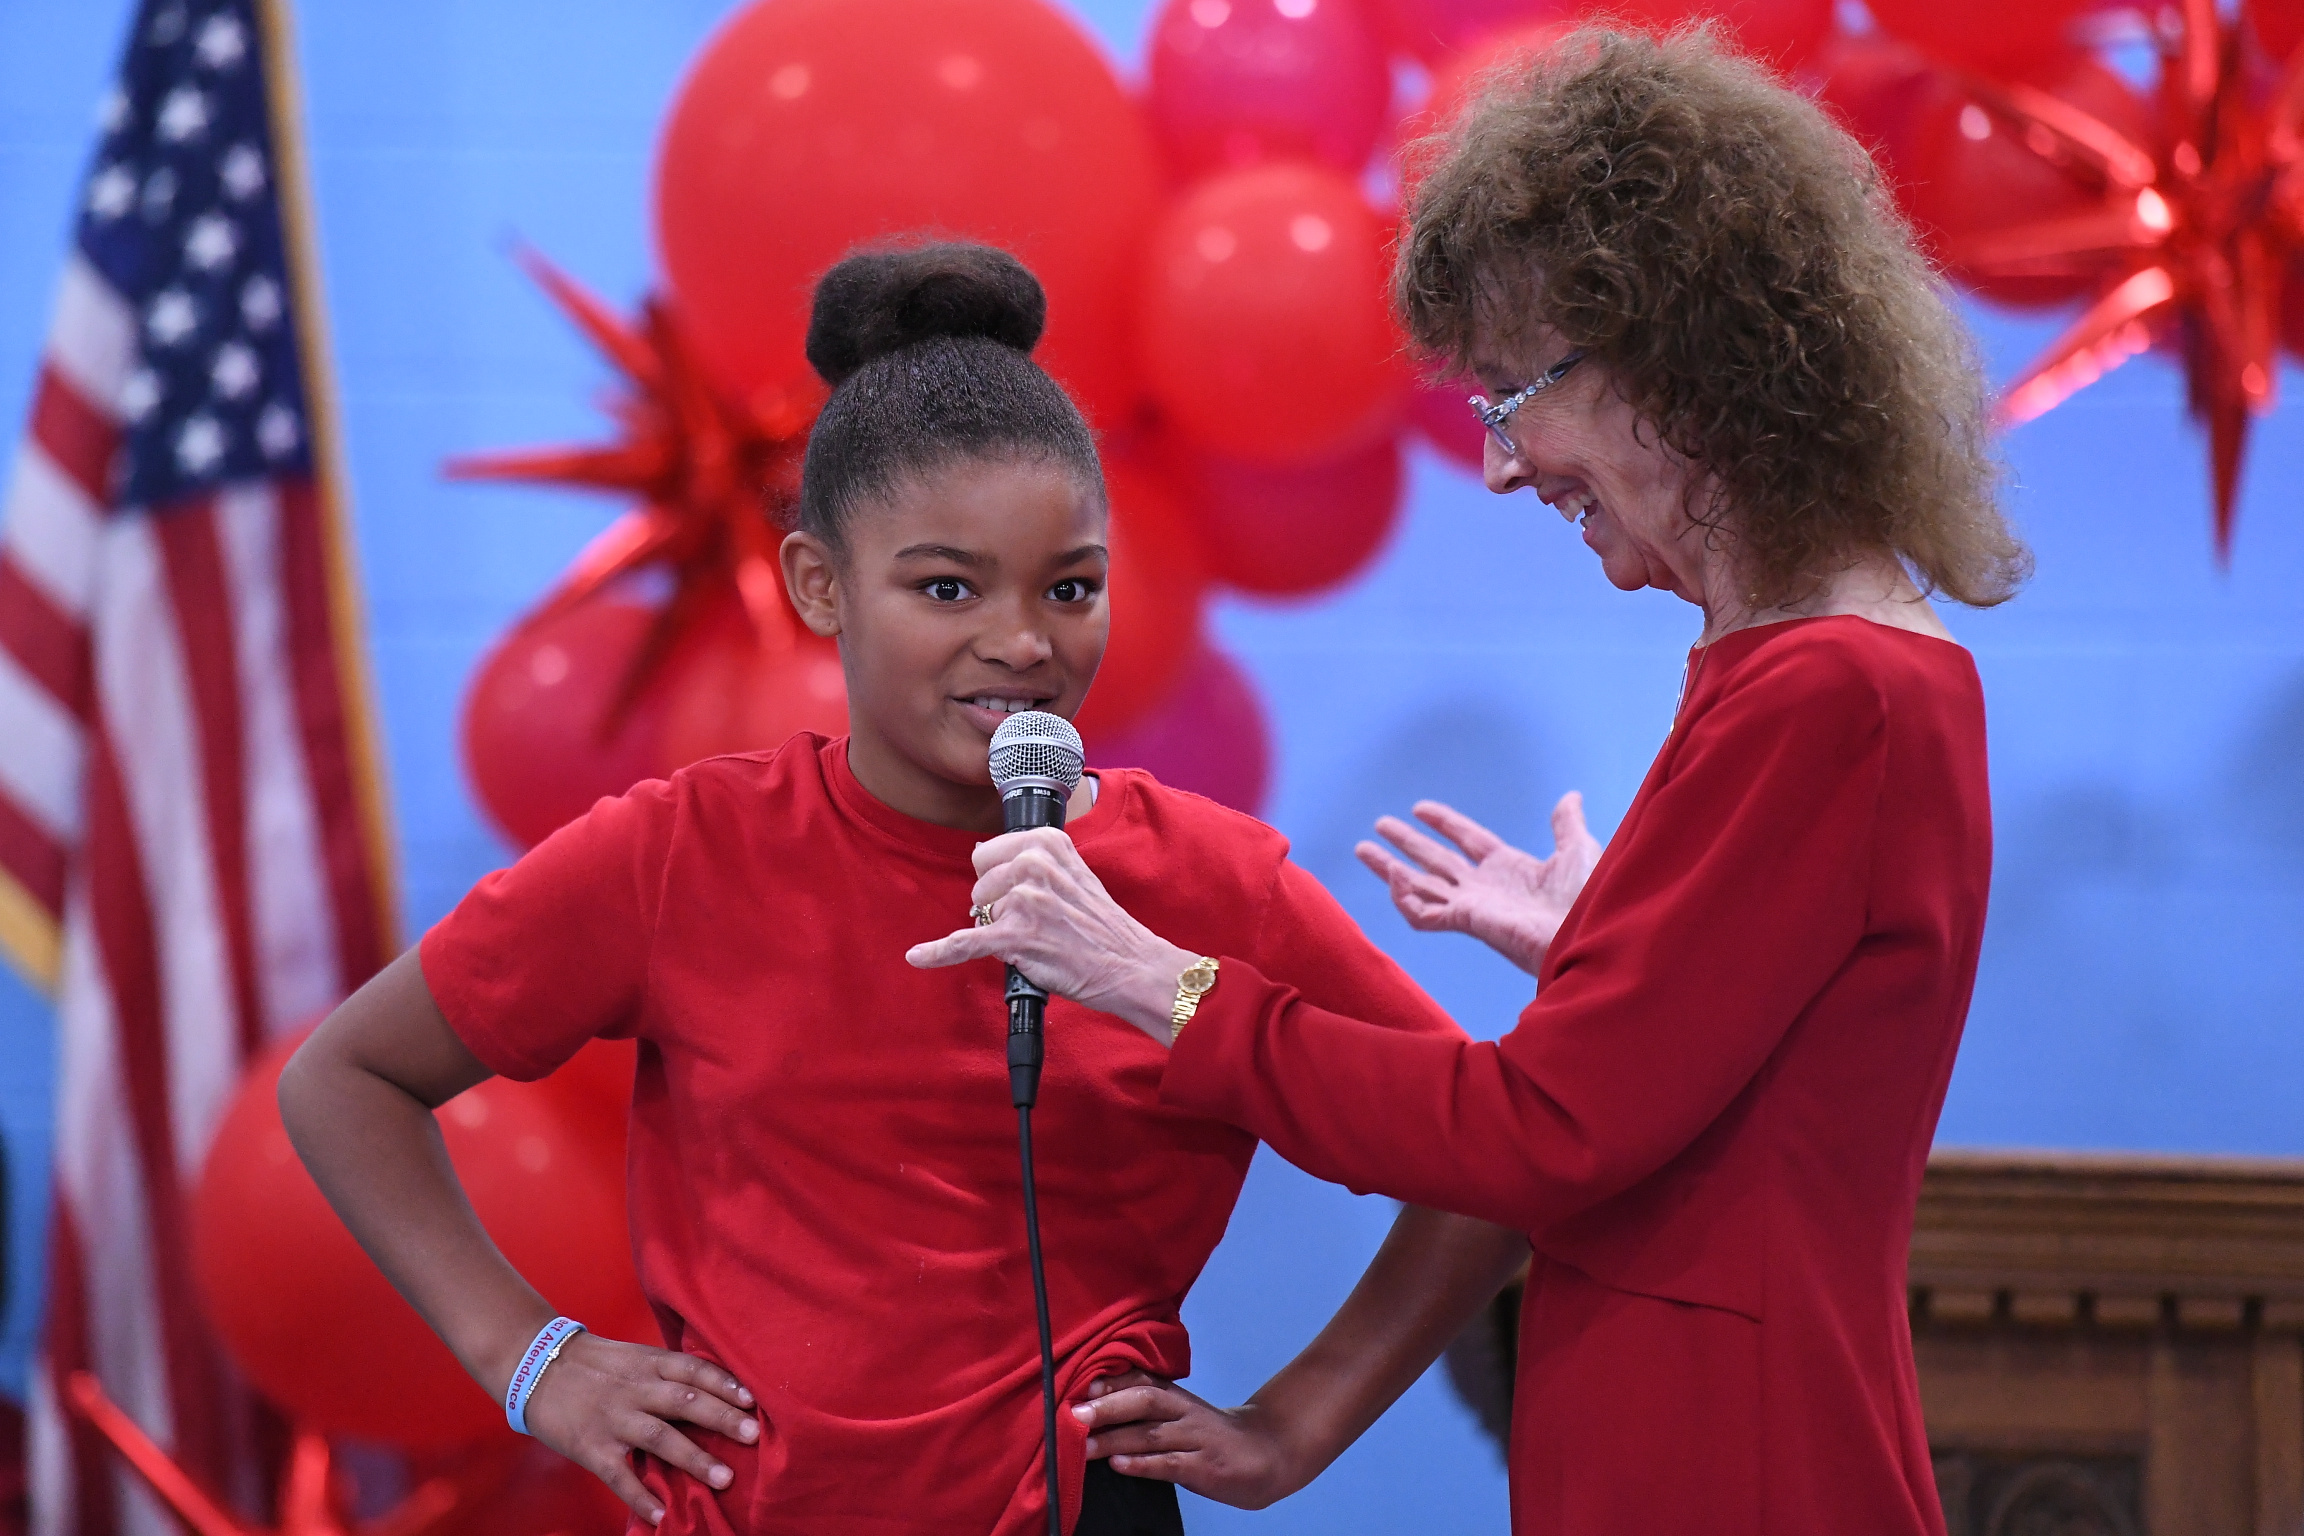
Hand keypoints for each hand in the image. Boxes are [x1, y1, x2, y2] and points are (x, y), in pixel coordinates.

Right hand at [518, 1332, 759, 1524]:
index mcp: (648, 1363)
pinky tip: (661, 1514)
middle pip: (684, 1402)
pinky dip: (640, 1496)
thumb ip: (668, 1372)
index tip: (752, 1400)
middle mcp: (635, 1389)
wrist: (538, 1368)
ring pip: (659, 1437)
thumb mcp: (635, 1355)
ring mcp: (613, 1419)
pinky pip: (619, 1476)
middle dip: (721, 1419)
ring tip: (724, 1478)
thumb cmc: (596, 1364)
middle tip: (753, 1436)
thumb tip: (715, 1389)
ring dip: (694, 1458)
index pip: (693, 1370)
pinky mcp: (591, 1447)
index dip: (724, 1383)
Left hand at [904, 829, 1194, 1042]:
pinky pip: (964, 943)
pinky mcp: (1016, 936)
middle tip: (1037, 922)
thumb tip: (983, 858)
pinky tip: (918, 956)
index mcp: (1047, 842)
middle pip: (979, 886)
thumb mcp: (1073, 872)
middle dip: (998, 908)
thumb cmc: (1102, 925)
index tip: (1019, 894)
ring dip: (1001, 933)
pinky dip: (939, 952)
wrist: (1130, 964)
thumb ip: (1032, 861)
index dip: (998, 881)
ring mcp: (1024, 899)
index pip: (987, 854)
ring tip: (1039, 939)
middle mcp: (1034, 864)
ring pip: (980, 916)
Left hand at [1073, 1371, 1306, 1509]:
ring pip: (1151, 1433)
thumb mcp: (1183, 1417)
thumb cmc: (1213, 1438)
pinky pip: (1169, 1464)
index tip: (1083, 1384)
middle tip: (1074, 1414)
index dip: (1114, 1381)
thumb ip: (1149, 1414)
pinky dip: (1142, 1464)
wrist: (1267, 1455)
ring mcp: (1196, 1440)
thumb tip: (1098, 1412)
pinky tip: (1119, 1465)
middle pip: (1145, 1400)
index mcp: (1178, 1398)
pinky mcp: (1205, 1467)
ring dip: (1114, 1438)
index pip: (1144, 1380)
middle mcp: (1185, 1413)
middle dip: (1108, 1406)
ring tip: (1083, 1445)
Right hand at [1355, 793, 1599, 975]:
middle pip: (1435, 860)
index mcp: (1509, 868)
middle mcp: (1485, 886)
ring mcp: (1472, 905)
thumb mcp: (1579, 850)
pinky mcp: (1466, 921)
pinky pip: (1424, 912)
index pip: (1467, 840)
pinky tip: (1396, 877)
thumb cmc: (1589, 899)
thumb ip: (1567, 824)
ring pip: (1420, 885)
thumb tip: (1570, 796)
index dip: (1444, 822)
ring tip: (1362, 849)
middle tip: (1379, 825)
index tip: (1420, 807)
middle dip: (1407, 842)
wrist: (1588, 934)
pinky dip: (1405, 897)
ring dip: (1390, 868)